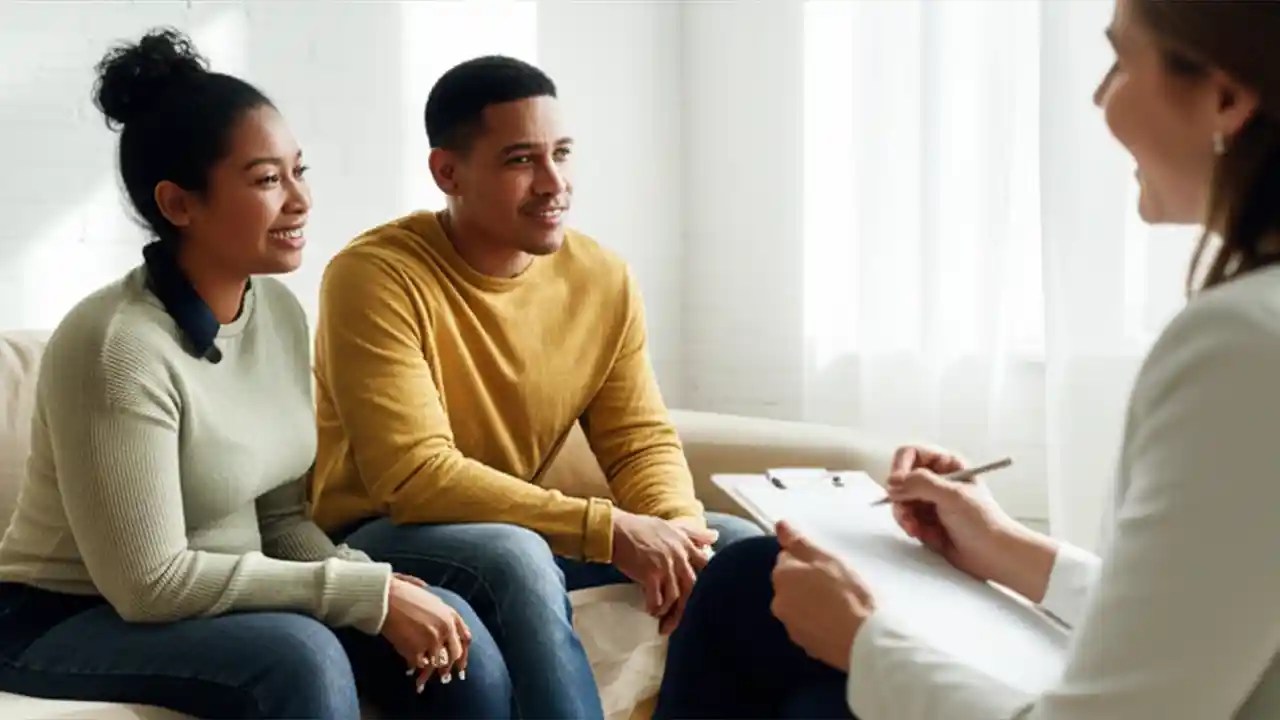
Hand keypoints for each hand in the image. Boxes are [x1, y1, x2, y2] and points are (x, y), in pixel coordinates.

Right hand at [381, 576, 470, 692]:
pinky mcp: (417, 649)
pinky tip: (408, 671)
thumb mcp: (430, 597)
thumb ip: (440, 610)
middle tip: (444, 678)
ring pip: (437, 663)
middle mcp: (446, 628)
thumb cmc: (402, 592)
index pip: (465, 638)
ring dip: (429, 673)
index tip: (461, 667)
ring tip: (422, 681)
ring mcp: (432, 640)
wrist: (385, 597)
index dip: (464, 655)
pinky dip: (414, 668)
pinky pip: (419, 665)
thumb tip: (443, 622)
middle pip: (454, 654)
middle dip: (448, 668)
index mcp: (450, 614)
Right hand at [612, 510, 717, 634]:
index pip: (707, 565)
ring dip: (668, 611)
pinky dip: (654, 608)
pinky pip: (657, 599)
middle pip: (692, 588)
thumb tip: (716, 535)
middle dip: (687, 607)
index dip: (709, 581)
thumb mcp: (671, 526)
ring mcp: (666, 565)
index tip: (704, 595)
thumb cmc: (640, 528)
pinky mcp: (650, 574)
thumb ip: (694, 533)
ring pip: (675, 597)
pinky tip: (650, 610)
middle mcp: (679, 555)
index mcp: (685, 544)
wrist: (615, 529)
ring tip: (660, 617)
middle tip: (679, 620)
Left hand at [770, 521, 874, 671]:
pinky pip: (808, 626)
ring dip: (811, 603)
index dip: (808, 561)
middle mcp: (778, 602)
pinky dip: (817, 623)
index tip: (826, 567)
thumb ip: (799, 543)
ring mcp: (789, 626)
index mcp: (782, 577)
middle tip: (835, 585)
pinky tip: (837, 623)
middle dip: (806, 583)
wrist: (862, 640)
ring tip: (838, 605)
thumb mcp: (826, 560)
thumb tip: (780, 525)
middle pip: (790, 585)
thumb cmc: (846, 594)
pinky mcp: (803, 644)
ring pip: (798, 607)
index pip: (787, 560)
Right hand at [885, 445, 1056, 601]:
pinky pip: (905, 518)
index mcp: (946, 465)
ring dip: (903, 515)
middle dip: (900, 497)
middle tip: (906, 514)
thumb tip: (892, 482)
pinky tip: (921, 535)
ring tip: (915, 529)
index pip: (912, 454)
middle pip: (901, 479)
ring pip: (900, 500)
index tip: (895, 485)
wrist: (993, 555)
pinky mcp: (926, 520)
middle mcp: (936, 480)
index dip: (900, 467)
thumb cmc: (982, 521)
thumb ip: (921, 484)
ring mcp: (930, 501)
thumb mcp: (952, 497)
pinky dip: (909, 526)